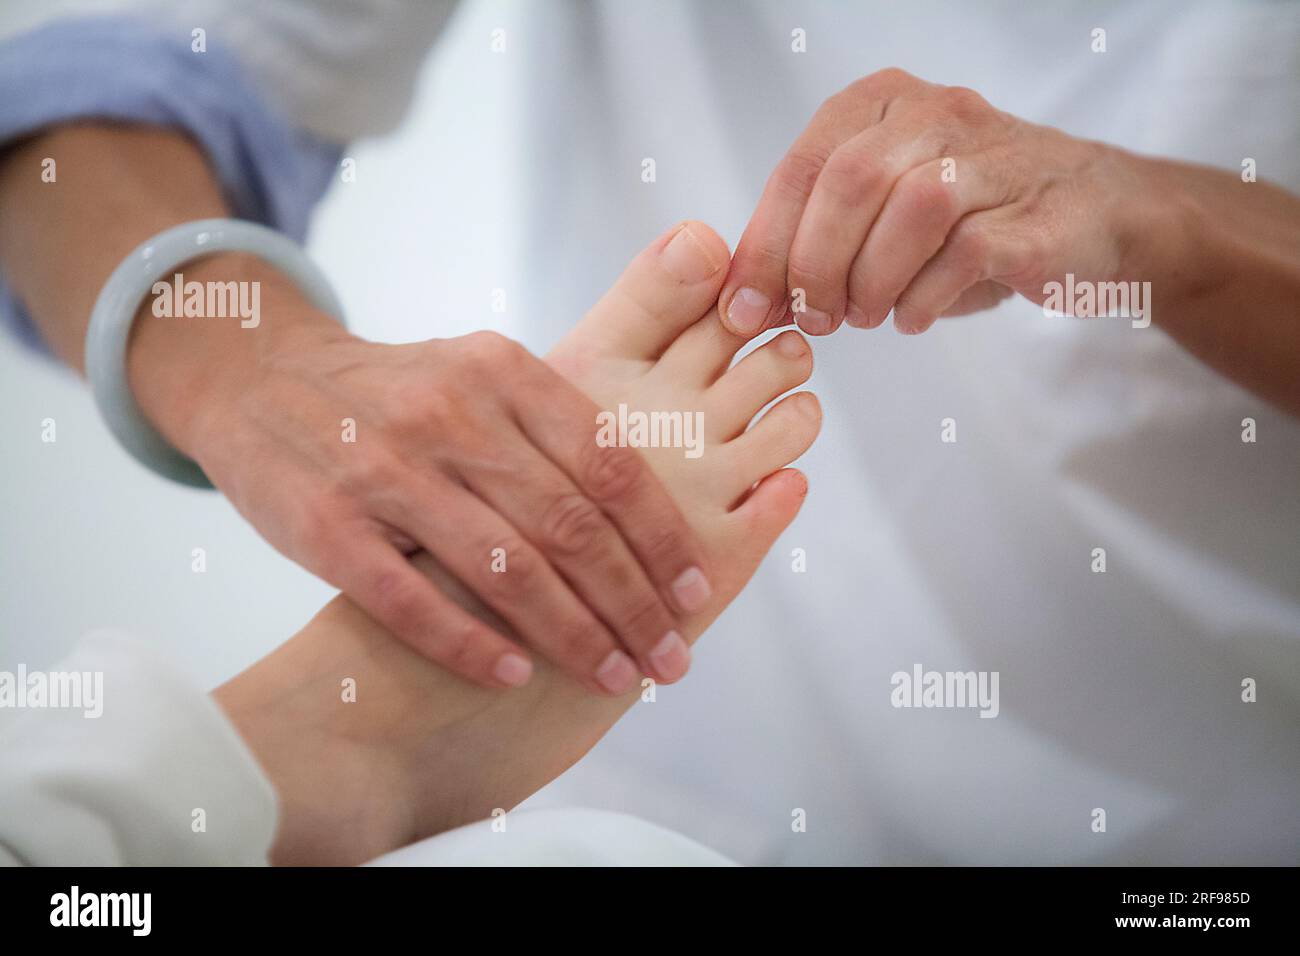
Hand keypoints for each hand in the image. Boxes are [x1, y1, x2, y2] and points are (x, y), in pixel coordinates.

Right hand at [215, 221, 814, 864]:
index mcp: (502, 372)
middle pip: (569, 526)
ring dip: (572, 635)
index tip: (696, 592)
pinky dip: (470, 645)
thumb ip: (556, 429)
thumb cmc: (397, 390)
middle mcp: (449, 414)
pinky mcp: (323, 523)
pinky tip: (516, 676)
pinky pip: (410, 600)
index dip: (663, 537)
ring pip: (503, 568)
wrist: (259, 375)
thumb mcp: (480, 373)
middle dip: (634, 603)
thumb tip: (655, 516)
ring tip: (613, 677)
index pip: (609, 464)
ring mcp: (382, 469)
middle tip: (670, 657)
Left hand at [719, 67, 1158, 336]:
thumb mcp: (885, 207)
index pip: (803, 165)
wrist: (1100, 215)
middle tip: (812, 319)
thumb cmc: (973, 216)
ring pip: (909, 208)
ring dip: (871, 280)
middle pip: (850, 181)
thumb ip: (818, 232)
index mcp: (884, 102)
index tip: (743, 309)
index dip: (765, 244)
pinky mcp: (1035, 213)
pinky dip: (924, 297)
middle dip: (814, 264)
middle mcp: (938, 113)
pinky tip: (915, 317)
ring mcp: (993, 157)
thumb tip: (746, 295)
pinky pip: (966, 251)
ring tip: (866, 316)